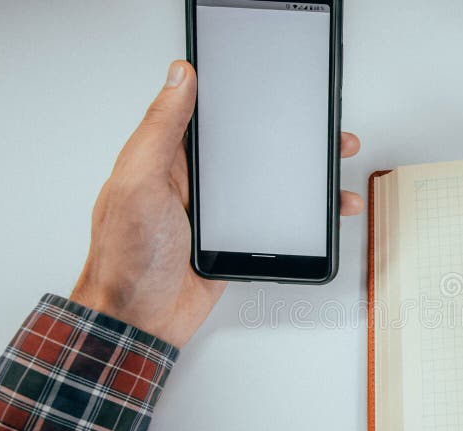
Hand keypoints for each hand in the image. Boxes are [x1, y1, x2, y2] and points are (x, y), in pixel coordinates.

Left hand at [72, 61, 363, 347]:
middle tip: (321, 130)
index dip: (241, 98)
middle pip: (251, 148)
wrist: (140, 320)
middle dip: (288, 137)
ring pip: (269, 183)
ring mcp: (217, 212)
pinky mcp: (234, 239)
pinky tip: (320, 213)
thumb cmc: (127, 257)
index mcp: (169, 158)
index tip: (273, 85)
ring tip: (335, 167)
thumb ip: (159, 129)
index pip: (209, 115)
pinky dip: (300, 215)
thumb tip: (179, 77)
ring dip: (304, 177)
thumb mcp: (139, 182)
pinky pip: (273, 219)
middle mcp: (195, 181)